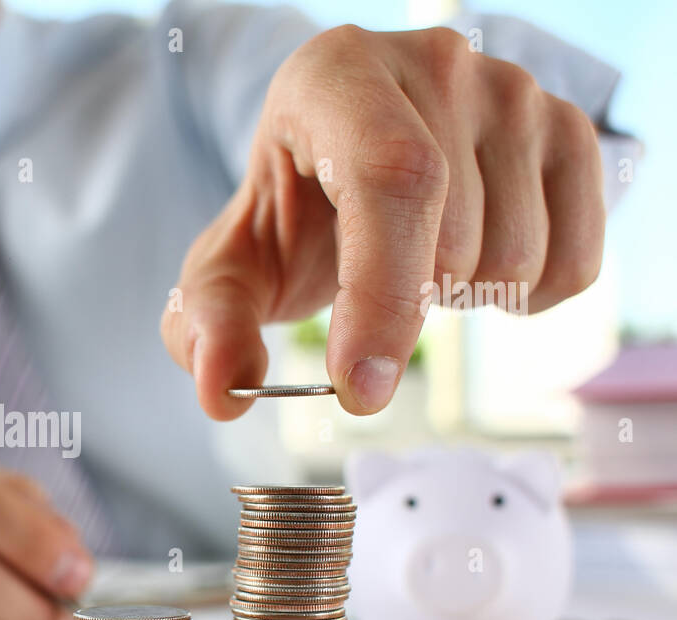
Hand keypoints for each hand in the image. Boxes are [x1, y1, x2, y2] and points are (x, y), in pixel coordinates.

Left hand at [162, 26, 604, 418]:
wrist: (350, 158)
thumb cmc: (291, 210)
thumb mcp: (232, 263)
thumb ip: (209, 323)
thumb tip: (221, 391)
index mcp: (338, 76)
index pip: (391, 179)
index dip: (382, 294)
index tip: (361, 387)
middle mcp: (436, 65)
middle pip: (454, 241)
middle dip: (406, 305)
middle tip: (366, 281)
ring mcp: (514, 91)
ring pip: (517, 258)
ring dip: (461, 299)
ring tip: (417, 259)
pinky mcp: (568, 130)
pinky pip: (574, 263)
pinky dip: (525, 299)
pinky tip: (475, 266)